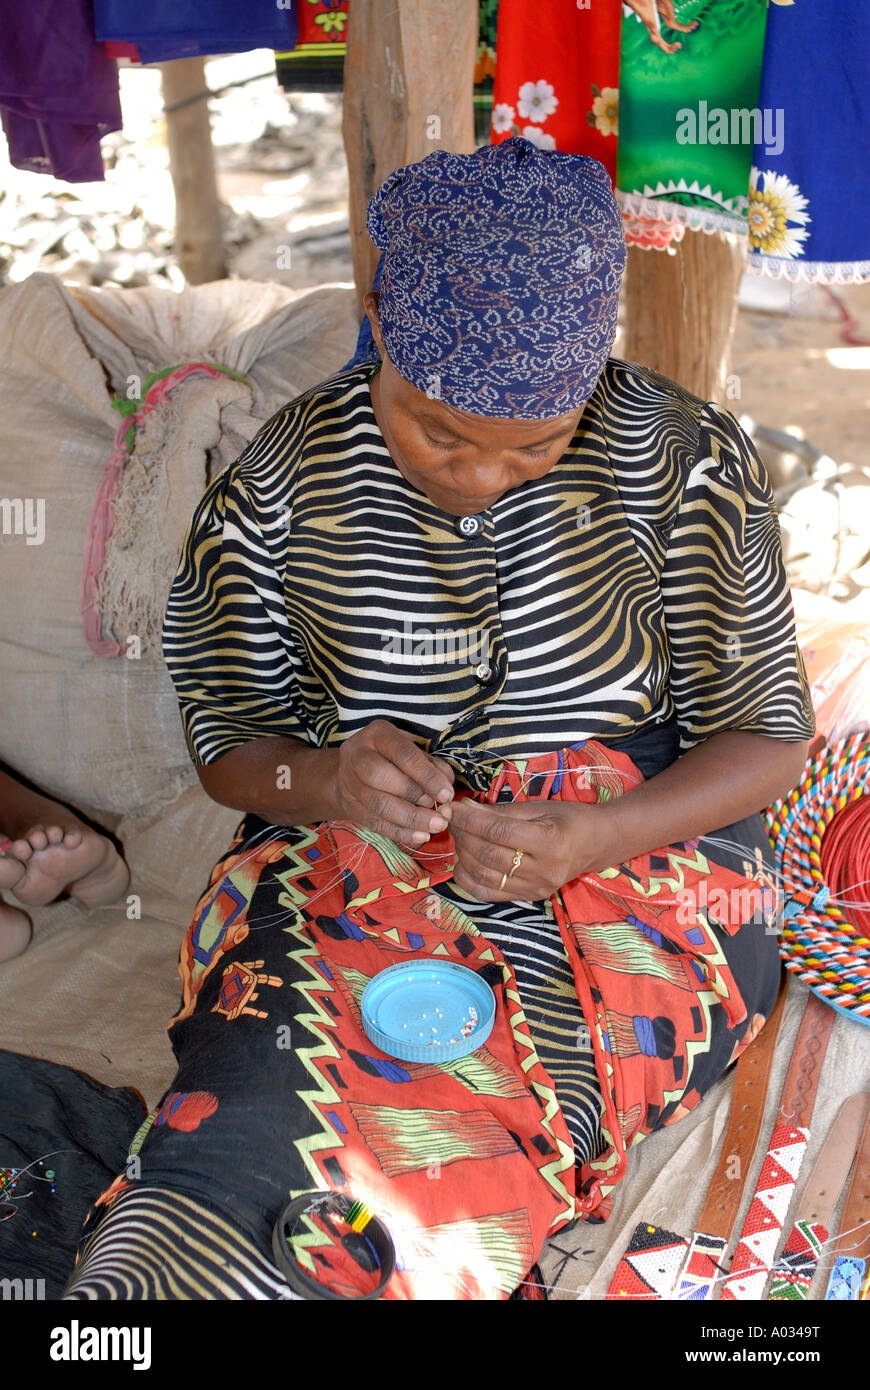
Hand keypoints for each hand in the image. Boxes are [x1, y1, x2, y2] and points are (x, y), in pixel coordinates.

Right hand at [327, 719, 454, 847]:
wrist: (353, 771)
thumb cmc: (393, 758)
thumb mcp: (414, 752)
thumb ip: (432, 766)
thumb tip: (446, 787)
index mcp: (377, 734)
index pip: (403, 754)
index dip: (427, 776)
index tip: (447, 795)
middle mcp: (356, 755)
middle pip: (381, 777)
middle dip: (415, 797)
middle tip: (439, 811)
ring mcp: (348, 783)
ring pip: (378, 805)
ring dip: (411, 819)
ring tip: (435, 827)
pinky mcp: (349, 806)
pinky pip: (375, 823)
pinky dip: (400, 832)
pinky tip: (420, 836)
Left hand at [449, 799, 616, 902]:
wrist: (597, 844)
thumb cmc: (569, 819)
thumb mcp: (538, 808)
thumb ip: (501, 811)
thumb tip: (464, 808)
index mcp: (550, 842)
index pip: (498, 832)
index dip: (469, 819)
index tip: (452, 807)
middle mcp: (543, 870)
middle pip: (488, 854)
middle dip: (463, 835)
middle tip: (452, 819)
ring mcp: (536, 888)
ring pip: (484, 875)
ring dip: (463, 854)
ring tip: (458, 836)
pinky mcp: (529, 897)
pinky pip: (489, 894)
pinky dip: (469, 879)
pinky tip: (462, 862)